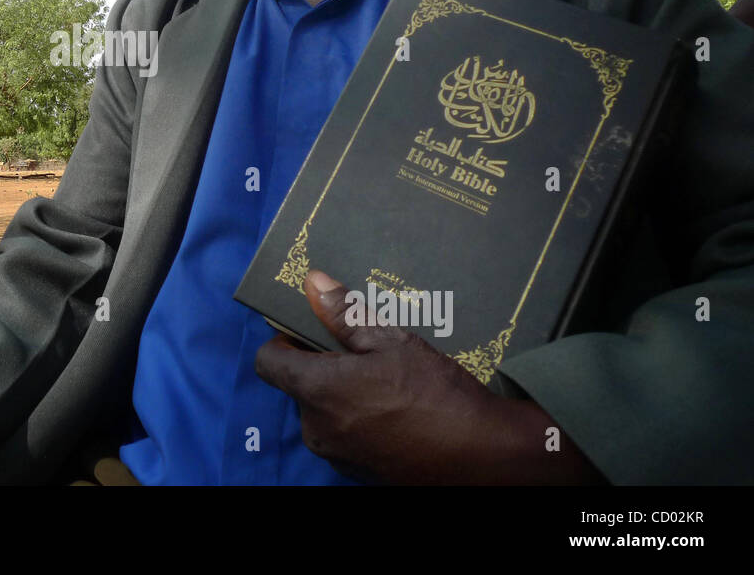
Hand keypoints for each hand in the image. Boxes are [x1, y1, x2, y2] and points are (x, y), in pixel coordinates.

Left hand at [253, 269, 603, 483]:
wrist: (486, 456)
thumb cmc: (438, 393)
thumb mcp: (393, 341)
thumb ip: (345, 313)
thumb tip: (313, 282)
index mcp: (317, 391)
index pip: (268, 362)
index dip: (283, 341)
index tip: (308, 329)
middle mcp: (317, 429)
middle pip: (299, 386)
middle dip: (322, 367)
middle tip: (361, 351)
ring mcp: (338, 456)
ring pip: (323, 412)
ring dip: (342, 394)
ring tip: (386, 380)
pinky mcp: (358, 473)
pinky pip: (345, 437)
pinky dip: (359, 420)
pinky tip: (397, 410)